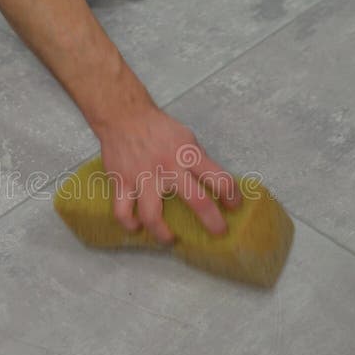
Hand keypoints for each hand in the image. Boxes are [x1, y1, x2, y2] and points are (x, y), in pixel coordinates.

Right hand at [95, 104, 241, 243]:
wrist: (124, 116)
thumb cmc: (158, 128)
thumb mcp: (186, 138)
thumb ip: (197, 160)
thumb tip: (211, 183)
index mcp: (188, 154)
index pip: (219, 178)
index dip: (231, 196)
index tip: (233, 206)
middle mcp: (168, 167)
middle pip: (196, 202)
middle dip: (212, 222)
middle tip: (218, 232)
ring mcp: (143, 176)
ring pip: (152, 215)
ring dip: (162, 234)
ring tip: (169, 239)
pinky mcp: (121, 181)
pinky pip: (122, 211)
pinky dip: (129, 223)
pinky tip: (136, 226)